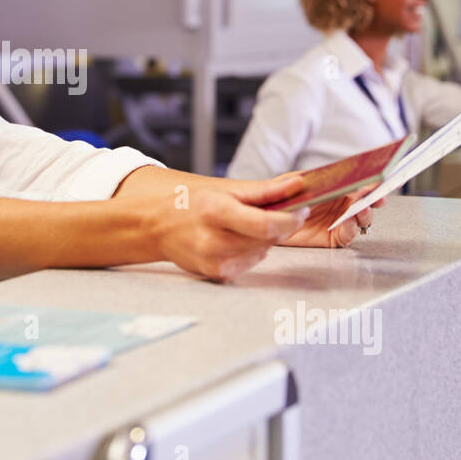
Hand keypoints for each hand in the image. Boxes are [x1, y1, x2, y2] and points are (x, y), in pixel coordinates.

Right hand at [151, 173, 309, 281]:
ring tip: (245, 224)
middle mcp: (213, 241)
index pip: (266, 225)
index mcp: (215, 212)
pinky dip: (252, 250)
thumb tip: (299, 185)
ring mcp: (214, 262)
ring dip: (265, 238)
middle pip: (268, 239)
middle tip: (274, 212)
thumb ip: (265, 190)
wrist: (159, 224)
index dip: (291, 219)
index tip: (301, 210)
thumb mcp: (226, 188)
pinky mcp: (218, 275)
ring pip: (263, 251)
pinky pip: (251, 262)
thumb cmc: (192, 202)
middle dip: (280, 226)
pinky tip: (234, 239)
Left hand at [279, 182, 384, 248]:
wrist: (270, 224)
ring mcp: (340, 220)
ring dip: (365, 213)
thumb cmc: (281, 201)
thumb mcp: (284, 185)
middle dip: (374, 197)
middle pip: (365, 199)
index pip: (357, 182)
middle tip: (375, 194)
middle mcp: (341, 204)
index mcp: (335, 187)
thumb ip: (294, 182)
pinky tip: (348, 222)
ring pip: (362, 217)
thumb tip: (303, 179)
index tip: (376, 179)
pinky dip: (351, 228)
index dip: (369, 181)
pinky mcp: (335, 237)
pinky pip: (349, 234)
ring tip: (361, 208)